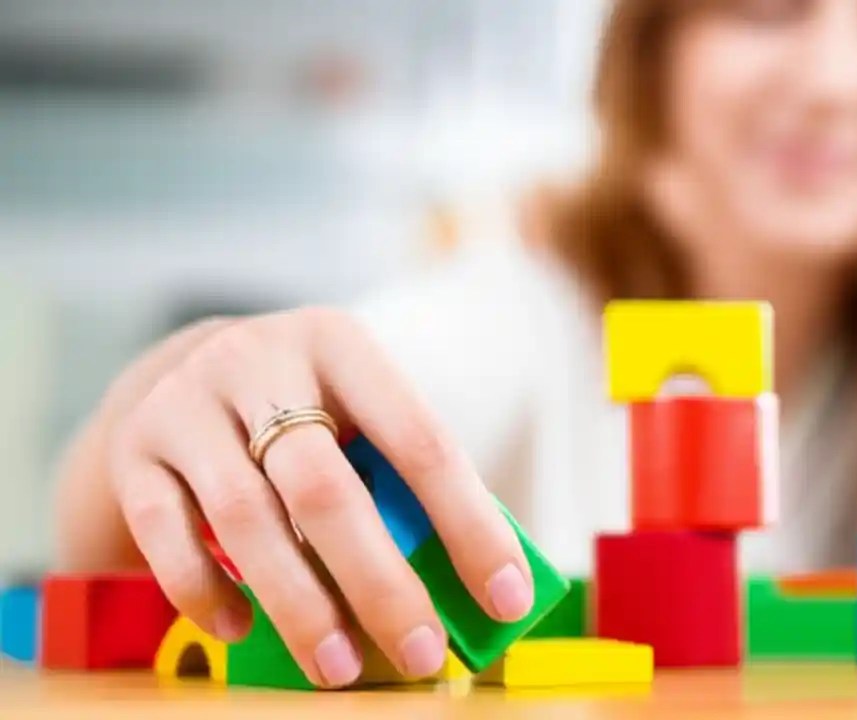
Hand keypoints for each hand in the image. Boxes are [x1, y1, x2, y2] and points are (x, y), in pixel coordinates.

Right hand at [103, 308, 531, 686]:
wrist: (183, 367)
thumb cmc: (302, 408)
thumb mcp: (354, 410)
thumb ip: (399, 479)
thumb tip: (466, 586)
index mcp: (340, 343)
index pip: (420, 440)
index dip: (469, 526)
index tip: (505, 598)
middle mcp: (259, 361)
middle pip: (327, 488)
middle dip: (381, 584)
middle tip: (423, 652)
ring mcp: (186, 404)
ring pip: (246, 519)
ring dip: (301, 606)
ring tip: (340, 668)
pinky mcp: (134, 451)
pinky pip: (166, 536)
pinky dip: (207, 592)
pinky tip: (243, 628)